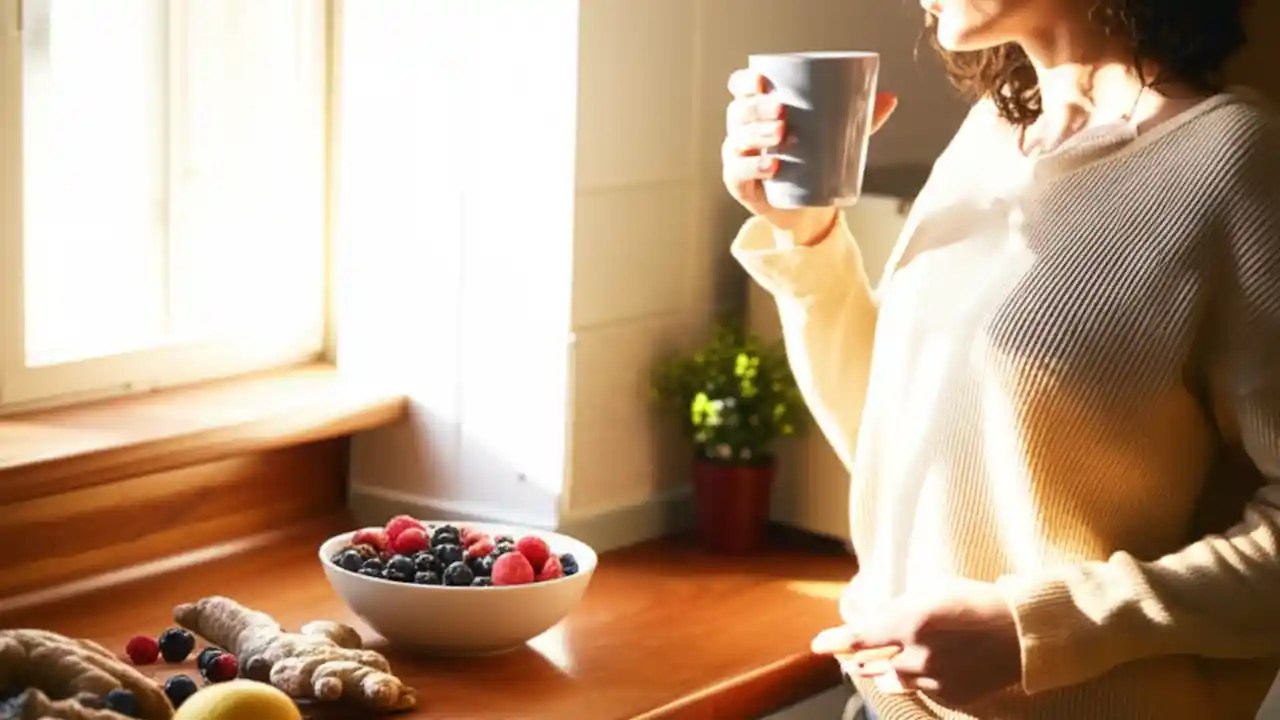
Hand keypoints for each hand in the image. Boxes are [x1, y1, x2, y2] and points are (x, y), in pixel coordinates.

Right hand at [721, 69, 896, 244]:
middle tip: (784, 110)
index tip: (763, 79)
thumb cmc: (813, 161)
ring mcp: (737, 158)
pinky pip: (738, 173)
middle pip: (739, 111)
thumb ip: (860, 118)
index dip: (745, 80)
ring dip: (757, 134)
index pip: (740, 88)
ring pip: (737, 140)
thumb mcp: (836, 138)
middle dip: (758, 107)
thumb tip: (891, 98)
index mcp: (757, 110)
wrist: (805, 208)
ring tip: (782, 135)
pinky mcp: (739, 185)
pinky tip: (772, 164)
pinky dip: (753, 167)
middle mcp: (741, 131)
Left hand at [810, 579, 1021, 705]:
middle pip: (869, 664)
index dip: (834, 642)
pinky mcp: (950, 696)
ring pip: (890, 681)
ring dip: (877, 672)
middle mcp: (918, 655)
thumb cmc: (977, 601)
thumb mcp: (934, 591)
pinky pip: (919, 690)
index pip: (859, 638)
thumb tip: (875, 618)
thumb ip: (900, 607)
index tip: (817, 645)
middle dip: (854, 659)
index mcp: (910, 622)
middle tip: (845, 655)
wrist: (1023, 633)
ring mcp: (934, 680)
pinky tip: (911, 673)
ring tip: (868, 667)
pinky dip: (911, 680)